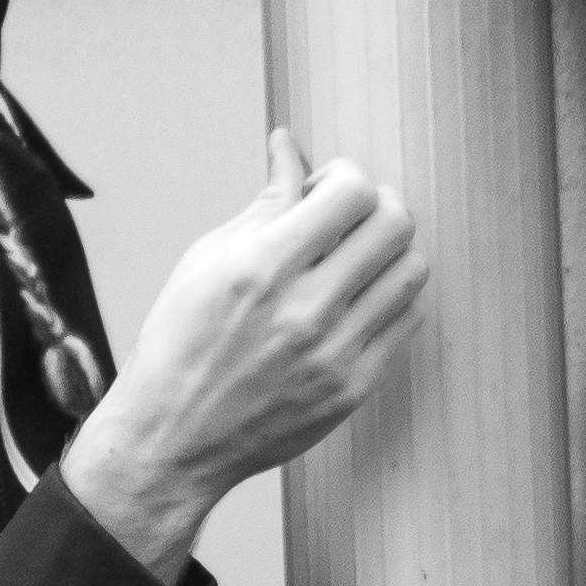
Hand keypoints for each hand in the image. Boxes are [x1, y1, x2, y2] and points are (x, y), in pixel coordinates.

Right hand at [61, 129, 430, 579]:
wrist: (173, 439)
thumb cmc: (180, 343)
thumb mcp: (206, 259)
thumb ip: (264, 202)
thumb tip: (290, 146)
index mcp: (261, 266)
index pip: (351, 190)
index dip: (343, 177)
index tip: (322, 191)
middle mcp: (304, 310)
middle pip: (395, 223)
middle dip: (375, 205)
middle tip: (347, 220)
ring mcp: (335, 354)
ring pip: (412, 270)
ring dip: (389, 250)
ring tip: (355, 260)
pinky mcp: (353, 388)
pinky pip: (406, 319)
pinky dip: (388, 296)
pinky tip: (355, 300)